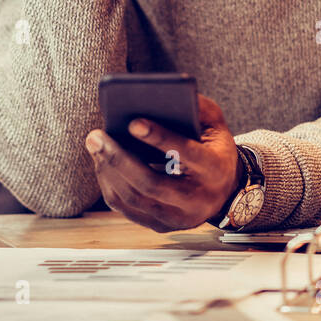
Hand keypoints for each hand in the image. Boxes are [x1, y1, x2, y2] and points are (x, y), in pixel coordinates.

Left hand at [85, 94, 241, 232]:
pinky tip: (101, 162)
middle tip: (96, 135)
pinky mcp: (160, 226)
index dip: (159, 138)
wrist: (224, 191)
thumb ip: (195, 107)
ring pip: (134, 197)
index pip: (186, 153)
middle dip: (118, 158)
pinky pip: (126, 208)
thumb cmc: (213, 148)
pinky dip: (109, 183)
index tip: (132, 122)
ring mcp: (178, 218)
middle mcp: (198, 199)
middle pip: (150, 183)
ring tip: (95, 144)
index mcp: (214, 169)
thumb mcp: (214, 124)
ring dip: (108, 170)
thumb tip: (157, 95)